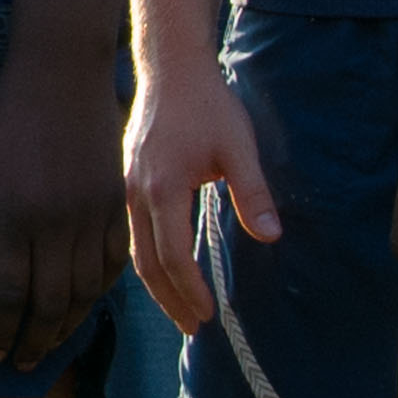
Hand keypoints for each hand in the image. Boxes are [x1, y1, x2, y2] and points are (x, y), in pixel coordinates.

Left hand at [0, 40, 126, 374]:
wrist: (62, 74)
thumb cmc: (7, 122)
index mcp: (16, 216)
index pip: (10, 293)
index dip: (1, 331)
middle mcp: (58, 223)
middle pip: (50, 303)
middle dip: (34, 342)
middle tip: (21, 363)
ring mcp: (94, 215)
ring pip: (86, 291)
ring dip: (67, 327)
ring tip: (49, 347)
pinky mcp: (119, 205)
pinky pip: (114, 264)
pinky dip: (100, 293)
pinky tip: (84, 306)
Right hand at [121, 55, 276, 336]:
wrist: (171, 68)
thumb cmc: (208, 104)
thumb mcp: (239, 146)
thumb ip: (253, 192)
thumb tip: (271, 236)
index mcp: (162, 189)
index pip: (172, 256)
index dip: (191, 290)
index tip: (210, 314)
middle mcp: (136, 194)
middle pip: (147, 264)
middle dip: (170, 301)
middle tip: (194, 329)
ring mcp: (126, 188)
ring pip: (134, 251)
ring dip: (157, 285)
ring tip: (180, 310)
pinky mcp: (126, 182)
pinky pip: (131, 234)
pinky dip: (147, 261)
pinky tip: (163, 270)